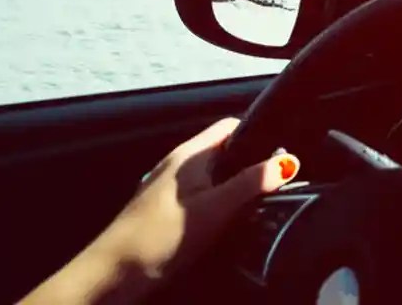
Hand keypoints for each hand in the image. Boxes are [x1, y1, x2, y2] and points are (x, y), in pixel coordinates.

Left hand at [21, 118, 299, 304]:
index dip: (260, 135)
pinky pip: (203, 198)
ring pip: (214, 178)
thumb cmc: (160, 237)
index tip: (284, 156)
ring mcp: (169, 188)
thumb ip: (250, 183)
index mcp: (190, 155)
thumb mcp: (214, 209)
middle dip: (251, 166)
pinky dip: (219, 206)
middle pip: (225, 153)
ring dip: (235, 189)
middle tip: (277, 186)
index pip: (232, 127)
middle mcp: (178, 165)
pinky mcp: (165, 211)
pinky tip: (229, 226)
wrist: (113, 275)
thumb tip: (288, 161)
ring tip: (258, 207)